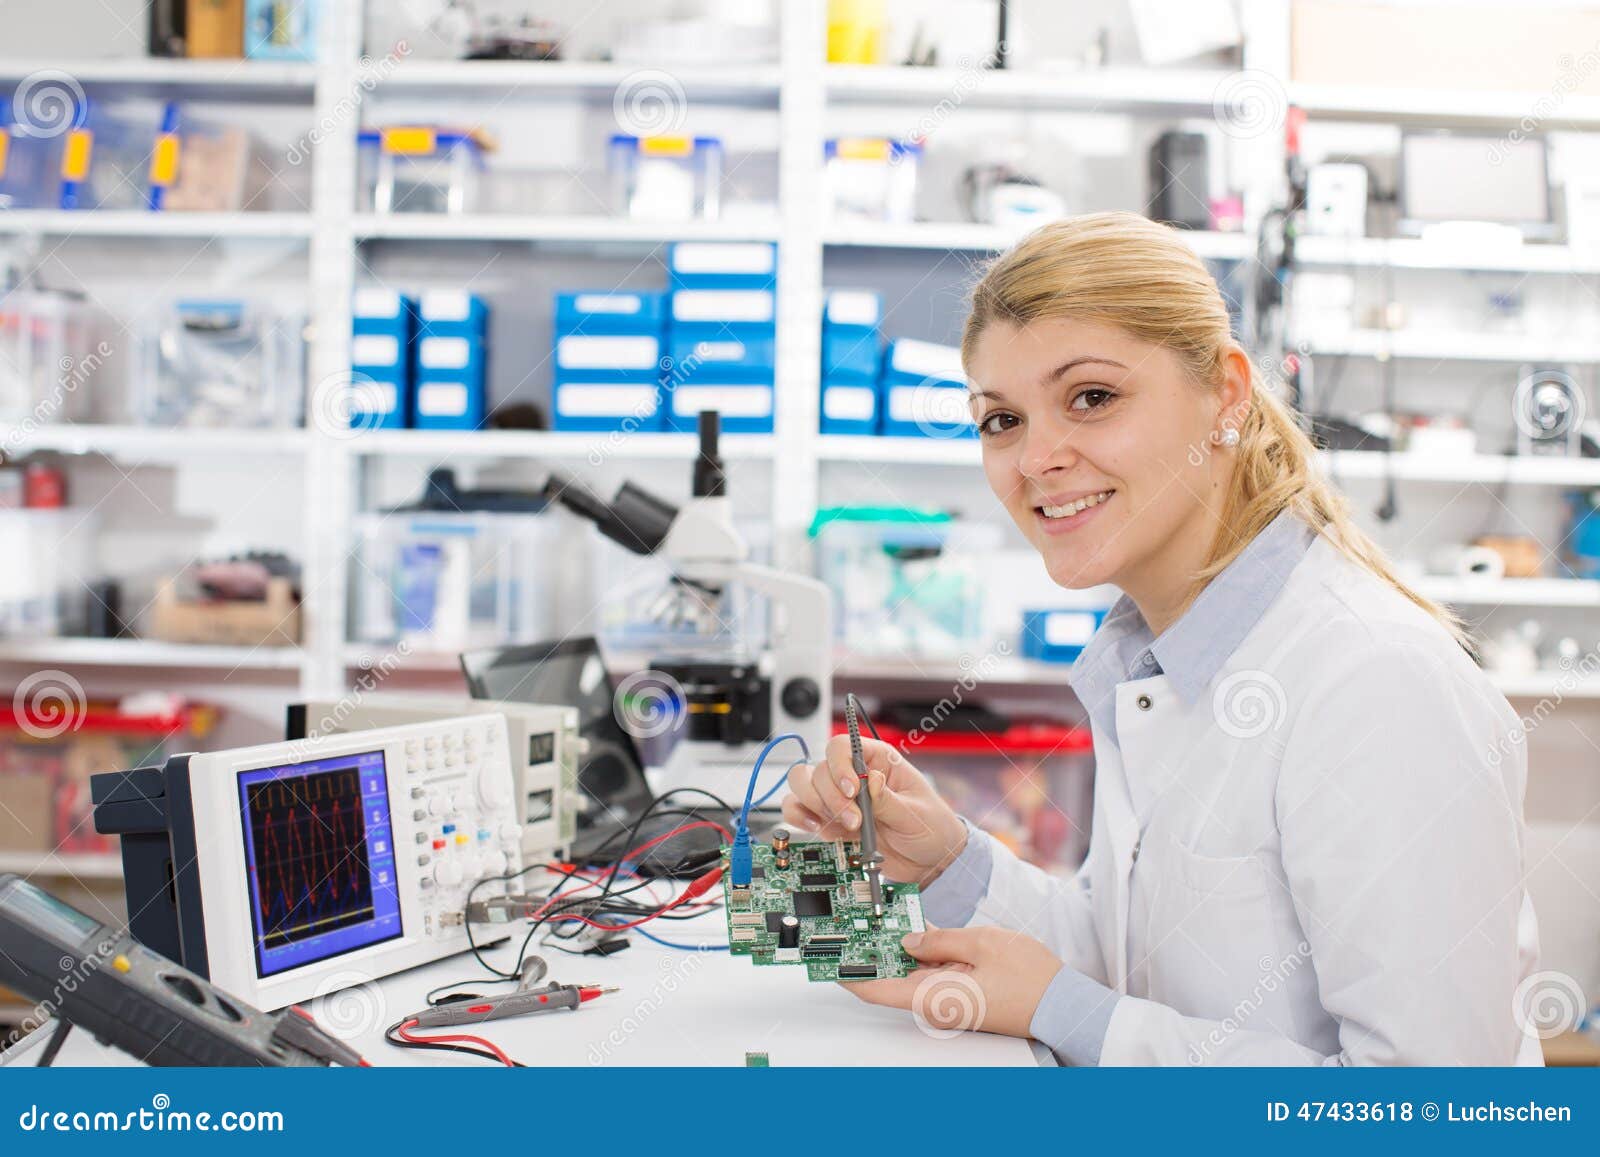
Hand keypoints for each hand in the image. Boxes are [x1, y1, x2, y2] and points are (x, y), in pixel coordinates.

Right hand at [781, 734, 966, 887]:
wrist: (928, 862)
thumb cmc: (930, 827)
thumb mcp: (916, 814)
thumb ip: (889, 800)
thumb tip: (869, 780)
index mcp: (878, 761)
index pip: (842, 746)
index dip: (840, 765)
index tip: (851, 791)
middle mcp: (852, 776)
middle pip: (818, 768)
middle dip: (831, 797)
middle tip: (855, 820)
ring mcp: (837, 798)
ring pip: (802, 785)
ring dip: (816, 806)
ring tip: (845, 827)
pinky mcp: (829, 821)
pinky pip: (798, 810)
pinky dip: (799, 817)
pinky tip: (816, 826)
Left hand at [845, 925, 1063, 1039]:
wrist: (1064, 1004)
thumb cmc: (1031, 980)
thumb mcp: (981, 943)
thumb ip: (939, 938)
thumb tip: (908, 936)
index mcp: (933, 997)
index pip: (875, 989)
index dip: (845, 972)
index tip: (826, 953)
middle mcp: (935, 1003)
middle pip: (889, 978)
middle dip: (869, 949)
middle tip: (851, 918)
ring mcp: (948, 999)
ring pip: (910, 972)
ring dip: (895, 947)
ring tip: (877, 915)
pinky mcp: (960, 992)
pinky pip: (931, 971)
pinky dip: (920, 951)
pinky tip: (914, 927)